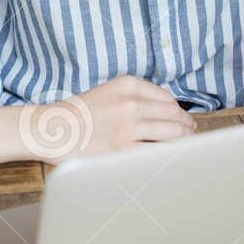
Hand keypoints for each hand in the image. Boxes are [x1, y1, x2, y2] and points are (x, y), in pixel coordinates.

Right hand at [31, 76, 195, 162]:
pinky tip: (170, 158)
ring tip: (186, 146)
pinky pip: (156, 152)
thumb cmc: (78, 113)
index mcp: (128, 84)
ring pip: (172, 133)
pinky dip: (167, 155)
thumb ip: (136, 95)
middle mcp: (131, 102)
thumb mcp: (108, 91)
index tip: (183, 120)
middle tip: (191, 133)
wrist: (52, 129)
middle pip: (174, 115)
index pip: (167, 98)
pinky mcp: (123, 148)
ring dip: (184, 141)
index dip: (179, 111)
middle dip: (187, 126)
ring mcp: (129, 126)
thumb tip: (167, 107)